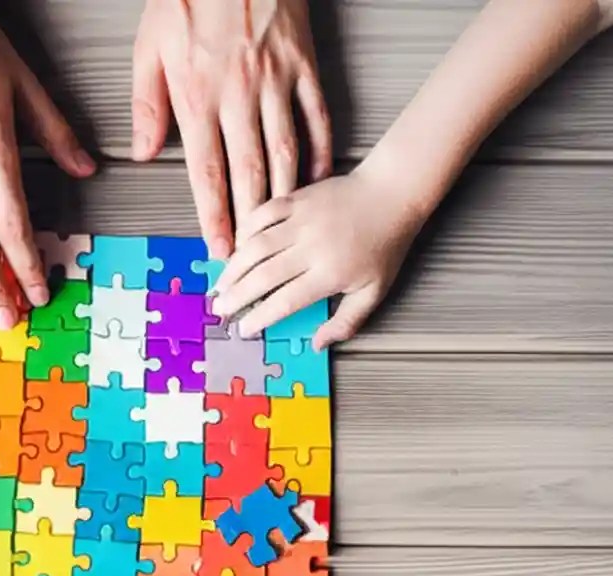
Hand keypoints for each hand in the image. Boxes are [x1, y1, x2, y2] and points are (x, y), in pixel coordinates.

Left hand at [132, 0, 330, 256]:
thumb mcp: (150, 46)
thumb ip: (146, 103)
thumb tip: (141, 151)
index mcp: (198, 96)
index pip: (206, 171)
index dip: (213, 215)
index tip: (217, 247)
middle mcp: (240, 96)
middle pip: (248, 173)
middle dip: (248, 221)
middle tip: (250, 255)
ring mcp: (277, 82)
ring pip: (285, 153)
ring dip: (283, 198)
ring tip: (280, 232)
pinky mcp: (304, 67)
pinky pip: (317, 117)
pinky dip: (321, 152)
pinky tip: (316, 180)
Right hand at [211, 161, 426, 348]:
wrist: (392, 194)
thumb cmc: (384, 245)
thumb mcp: (374, 292)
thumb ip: (346, 322)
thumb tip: (317, 344)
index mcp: (330, 273)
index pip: (285, 301)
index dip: (261, 317)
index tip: (245, 329)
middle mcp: (311, 247)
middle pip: (263, 276)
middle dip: (237, 296)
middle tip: (220, 309)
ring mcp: (301, 221)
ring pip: (256, 246)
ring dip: (233, 267)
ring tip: (221, 283)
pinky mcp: (296, 199)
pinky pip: (261, 214)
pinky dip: (244, 231)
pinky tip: (235, 246)